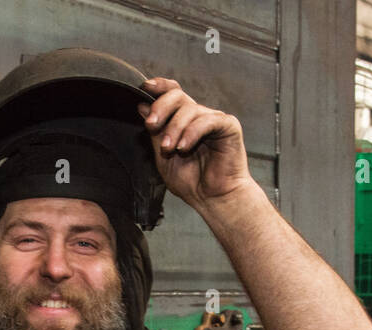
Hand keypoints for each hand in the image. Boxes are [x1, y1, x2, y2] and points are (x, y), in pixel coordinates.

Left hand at [138, 77, 252, 211]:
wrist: (212, 199)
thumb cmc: (191, 182)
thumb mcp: (163, 157)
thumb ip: (155, 132)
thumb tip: (143, 106)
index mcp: (182, 121)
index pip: (171, 93)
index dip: (159, 87)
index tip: (144, 88)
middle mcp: (198, 116)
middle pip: (178, 95)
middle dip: (161, 108)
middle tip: (151, 125)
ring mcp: (213, 119)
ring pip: (190, 109)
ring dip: (174, 129)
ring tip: (168, 149)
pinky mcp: (228, 126)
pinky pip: (207, 120)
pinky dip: (192, 133)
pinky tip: (184, 147)